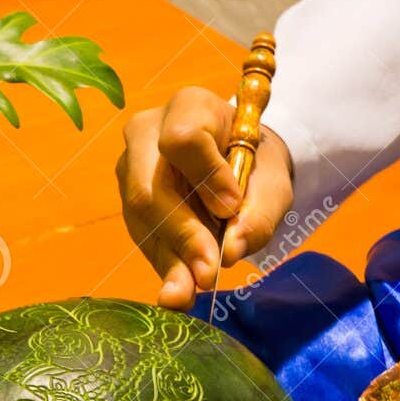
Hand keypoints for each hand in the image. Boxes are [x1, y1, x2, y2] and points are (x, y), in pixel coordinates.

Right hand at [115, 87, 293, 309]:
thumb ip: (260, 213)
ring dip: (168, 258)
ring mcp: (129, 168)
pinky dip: (163, 265)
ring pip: (140, 218)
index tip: (231, 208)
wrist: (235, 163)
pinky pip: (141, 236)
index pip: (182, 138)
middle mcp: (146, 132)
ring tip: (189, 294)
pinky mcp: (126, 202)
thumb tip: (230, 251)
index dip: (205, 175)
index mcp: (188, 107)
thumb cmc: (256, 163)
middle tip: (209, 273)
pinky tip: (180, 289)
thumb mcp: (273, 183)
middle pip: (149, 187)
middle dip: (181, 234)